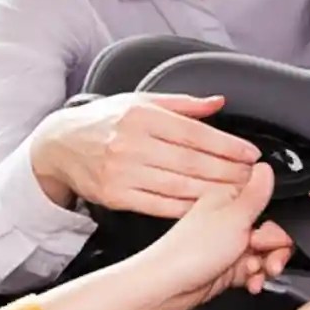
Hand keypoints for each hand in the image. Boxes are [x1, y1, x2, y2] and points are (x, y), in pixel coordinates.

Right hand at [31, 93, 261, 216]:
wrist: (58, 145)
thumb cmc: (103, 122)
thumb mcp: (139, 100)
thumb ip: (182, 104)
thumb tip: (218, 102)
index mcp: (141, 115)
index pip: (194, 133)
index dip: (227, 146)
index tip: (249, 154)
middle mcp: (132, 143)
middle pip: (191, 162)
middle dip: (228, 172)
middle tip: (251, 178)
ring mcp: (123, 172)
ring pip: (179, 187)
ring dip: (214, 193)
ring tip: (237, 194)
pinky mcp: (116, 196)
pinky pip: (160, 206)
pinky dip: (187, 209)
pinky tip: (206, 209)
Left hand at [132, 163, 293, 309]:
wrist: (168, 287)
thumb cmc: (190, 251)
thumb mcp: (233, 217)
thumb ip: (256, 194)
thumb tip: (266, 166)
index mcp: (229, 198)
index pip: (269, 204)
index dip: (280, 222)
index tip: (278, 234)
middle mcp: (230, 220)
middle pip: (271, 231)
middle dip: (276, 247)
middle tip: (265, 253)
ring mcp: (229, 245)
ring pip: (265, 253)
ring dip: (267, 265)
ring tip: (257, 272)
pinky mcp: (227, 267)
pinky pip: (253, 271)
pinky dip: (256, 277)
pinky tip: (250, 282)